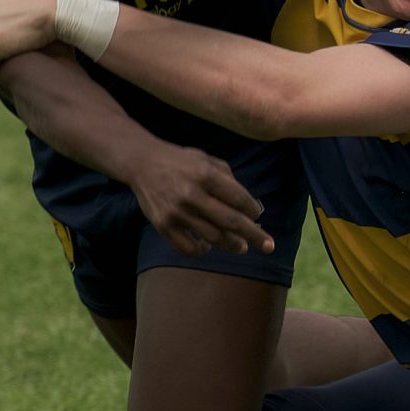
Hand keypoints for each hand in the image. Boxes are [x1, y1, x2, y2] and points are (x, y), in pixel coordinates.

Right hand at [125, 142, 271, 256]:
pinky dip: (202, 250)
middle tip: (267, 246)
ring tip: (241, 246)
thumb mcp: (207, 160)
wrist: (142, 164)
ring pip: (213, 237)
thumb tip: (249, 206)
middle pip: (231, 222)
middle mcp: (192, 195)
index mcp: (205, 175)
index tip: (257, 217)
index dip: (252, 211)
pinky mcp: (163, 226)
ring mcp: (177, 213)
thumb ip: (229, 180)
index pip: (238, 199)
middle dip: (254, 236)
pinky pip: (188, 248)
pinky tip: (209, 246)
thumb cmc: (181, 161)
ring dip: (231, 244)